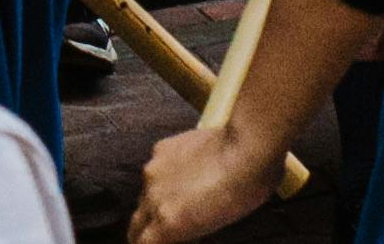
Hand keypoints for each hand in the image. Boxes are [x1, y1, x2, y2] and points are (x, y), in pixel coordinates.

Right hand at [133, 126, 287, 243]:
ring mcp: (154, 170)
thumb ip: (187, 232)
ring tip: (179, 201)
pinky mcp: (161, 149)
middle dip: (145, 232)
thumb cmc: (243, 194)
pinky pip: (155, 170)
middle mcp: (153, 197)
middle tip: (161, 233)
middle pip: (136, 224)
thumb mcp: (215, 226)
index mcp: (168, 222)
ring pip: (145, 195)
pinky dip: (164, 177)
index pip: (142, 243)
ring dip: (155, 203)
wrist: (247, 149)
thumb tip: (183, 234)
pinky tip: (185, 173)